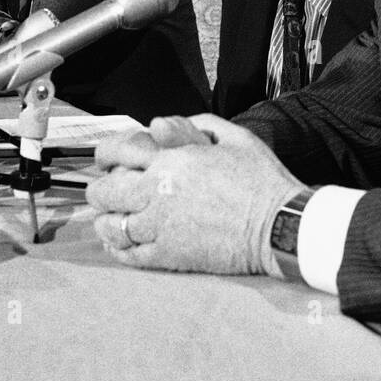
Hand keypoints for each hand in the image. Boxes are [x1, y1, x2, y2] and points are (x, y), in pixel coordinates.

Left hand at [86, 114, 305, 276]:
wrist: (280, 225)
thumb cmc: (261, 180)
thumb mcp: (234, 136)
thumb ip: (196, 124)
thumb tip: (167, 125)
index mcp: (172, 160)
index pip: (117, 152)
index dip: (105, 153)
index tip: (106, 159)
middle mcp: (159, 192)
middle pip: (105, 192)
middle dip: (100, 189)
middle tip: (106, 190)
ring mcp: (162, 227)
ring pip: (112, 226)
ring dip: (106, 219)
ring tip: (110, 218)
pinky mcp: (171, 255)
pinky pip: (129, 254)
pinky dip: (118, 248)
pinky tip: (119, 242)